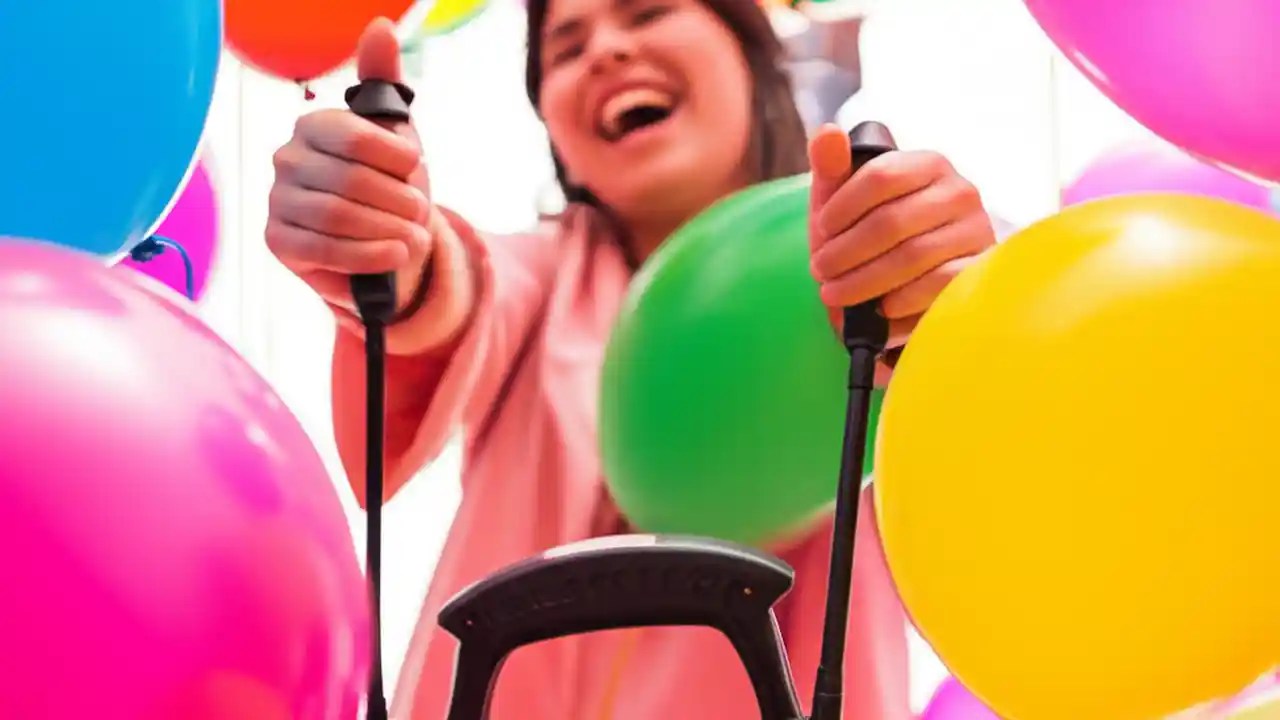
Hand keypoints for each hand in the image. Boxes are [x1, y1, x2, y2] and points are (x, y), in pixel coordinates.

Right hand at [266, 19, 468, 352]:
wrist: (386, 246)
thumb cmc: (389, 187)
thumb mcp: (396, 136)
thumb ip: (384, 83)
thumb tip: (380, 26)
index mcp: (314, 126)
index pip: (353, 136)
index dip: (394, 156)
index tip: (416, 166)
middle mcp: (287, 159)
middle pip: (349, 180)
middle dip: (398, 201)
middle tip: (421, 214)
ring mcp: (278, 201)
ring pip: (337, 216)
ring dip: (388, 230)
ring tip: (415, 238)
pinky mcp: (279, 242)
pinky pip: (324, 250)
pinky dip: (369, 255)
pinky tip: (396, 255)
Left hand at [807, 124, 994, 349]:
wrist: (903, 288)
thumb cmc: (868, 238)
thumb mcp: (842, 202)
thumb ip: (832, 167)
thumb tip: (826, 133)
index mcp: (927, 165)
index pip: (880, 175)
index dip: (842, 207)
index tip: (821, 231)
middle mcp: (959, 192)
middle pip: (891, 221)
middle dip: (846, 251)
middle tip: (820, 271)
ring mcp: (975, 231)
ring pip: (912, 256)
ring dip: (864, 281)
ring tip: (836, 294)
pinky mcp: (981, 270)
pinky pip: (938, 285)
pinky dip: (901, 300)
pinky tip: (880, 309)